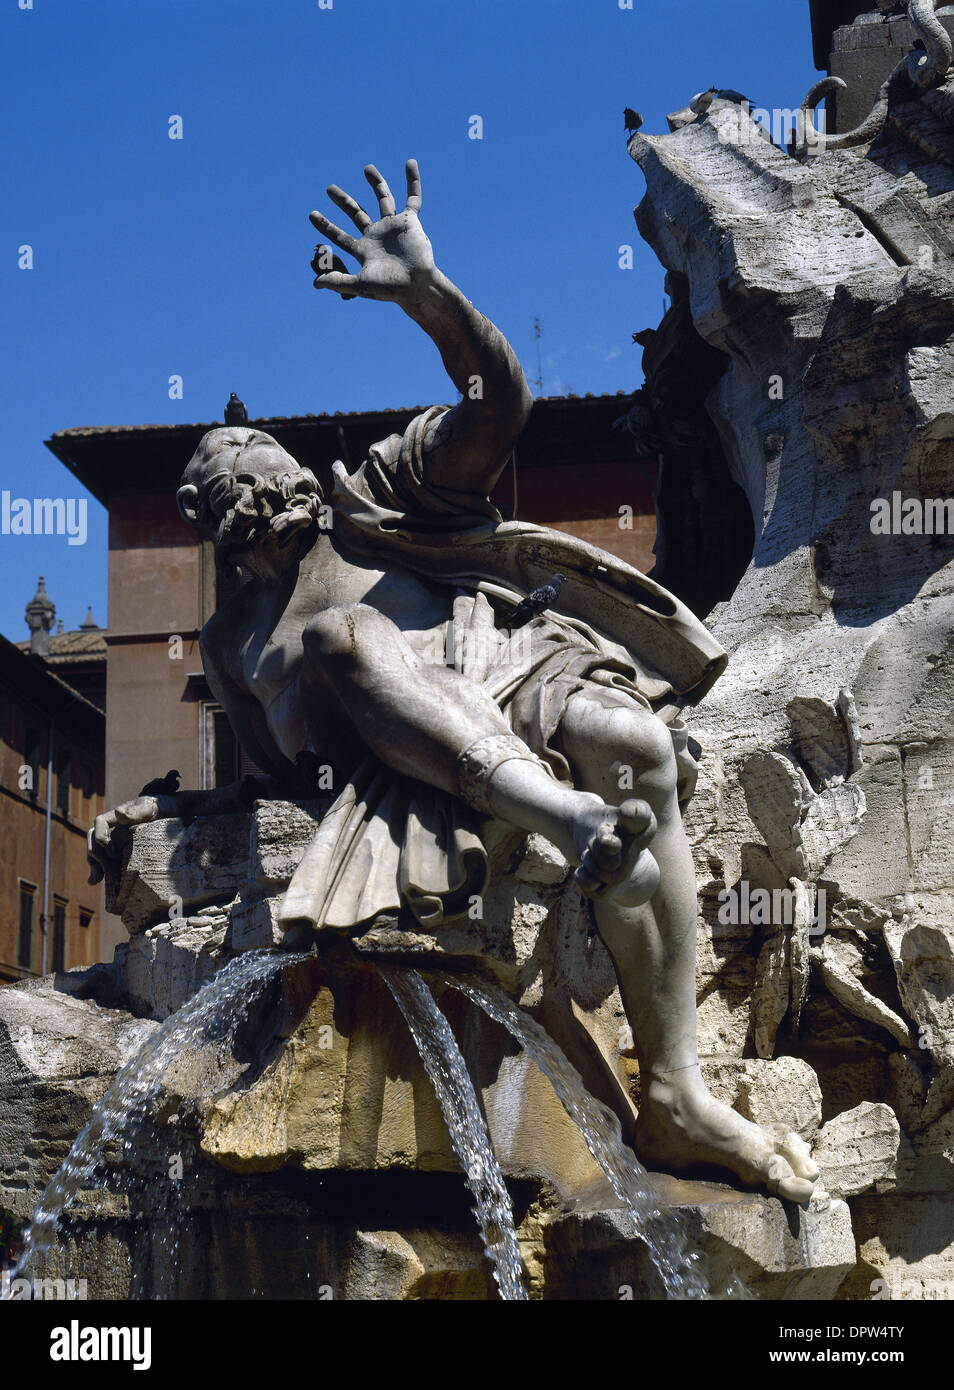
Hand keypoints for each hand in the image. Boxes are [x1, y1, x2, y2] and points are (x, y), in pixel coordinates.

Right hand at [87, 795, 160, 884]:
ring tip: (96, 880)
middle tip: (103, 872)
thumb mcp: (150, 808)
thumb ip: (137, 811)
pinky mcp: (120, 852)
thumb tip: (118, 813)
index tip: (113, 850)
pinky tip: (97, 882)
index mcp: (115, 816)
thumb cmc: (159, 807)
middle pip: (94, 841)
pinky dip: (102, 871)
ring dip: (96, 866)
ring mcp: (114, 841)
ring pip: (97, 852)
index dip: (101, 836)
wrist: (170, 814)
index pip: (100, 823)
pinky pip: (107, 861)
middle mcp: (111, 829)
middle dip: (95, 856)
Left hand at [309, 159, 435, 305]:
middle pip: (356, 213)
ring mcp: (393, 227)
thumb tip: (315, 284)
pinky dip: (412, 181)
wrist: (417, 286)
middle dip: (343, 201)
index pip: (339, 235)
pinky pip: (413, 198)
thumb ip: (338, 282)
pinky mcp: (410, 222)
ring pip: (383, 199)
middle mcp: (377, 235)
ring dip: (376, 183)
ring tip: (367, 167)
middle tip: (329, 189)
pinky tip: (410, 163)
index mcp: (364, 249)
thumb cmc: (390, 289)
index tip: (312, 214)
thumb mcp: (361, 285)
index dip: (325, 225)